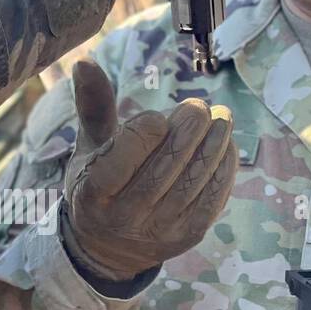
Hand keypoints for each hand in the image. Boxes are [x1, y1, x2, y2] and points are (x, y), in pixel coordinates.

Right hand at [60, 58, 237, 282]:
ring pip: (194, 179)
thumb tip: (83, 61)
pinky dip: (224, 167)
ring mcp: (158, 230)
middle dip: (189, 128)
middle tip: (198, 106)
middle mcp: (123, 216)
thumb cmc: (98, 185)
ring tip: (222, 117)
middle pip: (165, 164)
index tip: (156, 117)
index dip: (146, 129)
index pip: (123, 155)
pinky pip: (213, 198)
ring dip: (215, 142)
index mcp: (92, 192)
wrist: (109, 248)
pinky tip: (227, 144)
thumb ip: (93, 107)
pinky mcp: (187, 236)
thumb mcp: (88, 148)